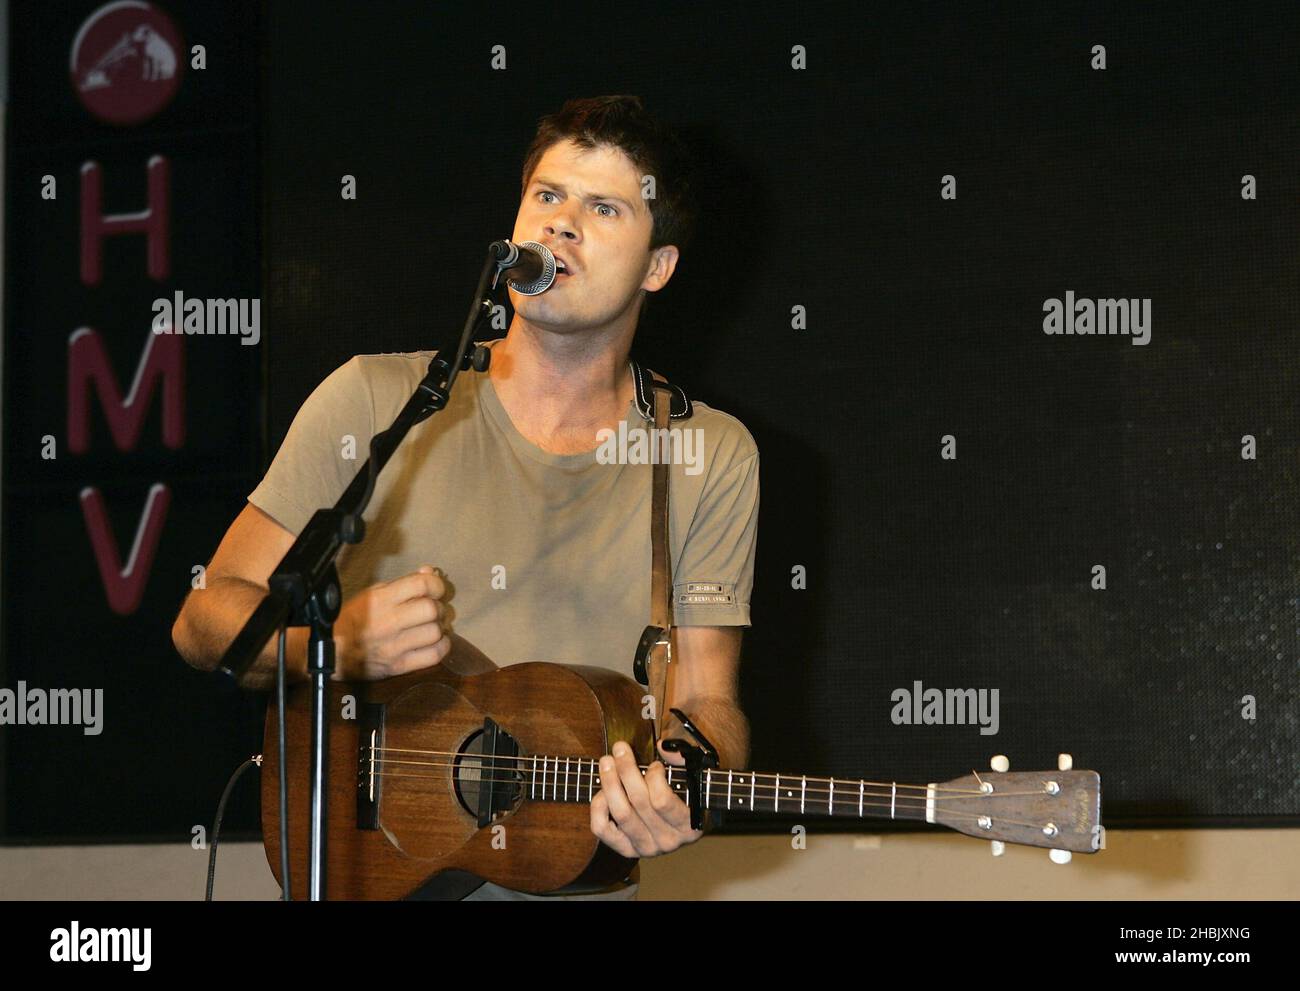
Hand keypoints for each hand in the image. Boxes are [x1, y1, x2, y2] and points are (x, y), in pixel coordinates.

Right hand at [332, 565, 449, 679]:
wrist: (333, 652)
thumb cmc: (353, 620)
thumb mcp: (372, 594)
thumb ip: (403, 584)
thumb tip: (431, 573)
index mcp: (381, 600)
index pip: (422, 585)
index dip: (436, 585)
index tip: (436, 589)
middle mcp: (388, 622)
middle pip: (432, 609)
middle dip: (438, 607)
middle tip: (433, 610)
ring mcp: (394, 646)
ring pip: (435, 633)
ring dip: (439, 628)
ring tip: (431, 627)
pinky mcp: (399, 666)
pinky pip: (433, 656)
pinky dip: (440, 647)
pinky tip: (433, 642)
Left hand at [589, 739, 703, 858]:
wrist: (678, 826)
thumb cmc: (686, 796)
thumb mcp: (693, 777)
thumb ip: (682, 760)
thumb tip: (662, 747)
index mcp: (689, 826)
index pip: (662, 801)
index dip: (654, 777)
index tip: (654, 764)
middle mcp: (668, 841)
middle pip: (639, 802)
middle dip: (626, 769)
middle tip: (620, 748)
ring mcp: (646, 848)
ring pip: (621, 812)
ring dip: (610, 782)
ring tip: (607, 761)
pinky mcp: (625, 849)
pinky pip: (603, 828)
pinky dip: (598, 807)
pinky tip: (602, 791)